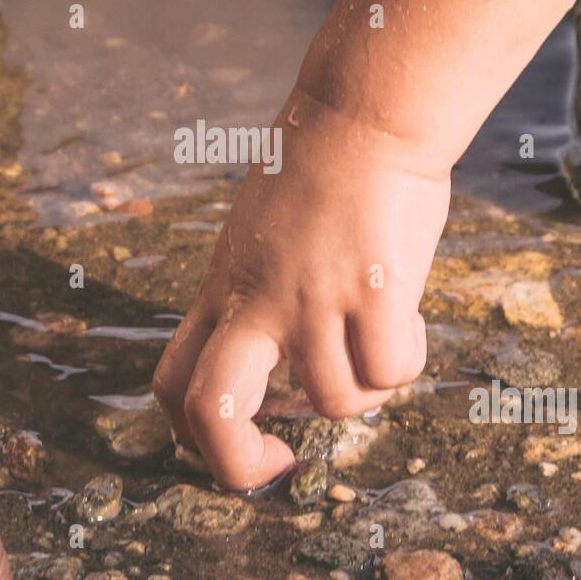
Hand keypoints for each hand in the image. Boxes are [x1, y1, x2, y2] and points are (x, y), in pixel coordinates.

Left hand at [155, 89, 451, 489]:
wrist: (364, 114)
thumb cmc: (321, 170)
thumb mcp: (260, 238)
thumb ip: (262, 297)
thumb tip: (296, 369)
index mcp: (224, 288)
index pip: (173, 380)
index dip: (191, 434)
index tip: (239, 438)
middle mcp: (257, 300)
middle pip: (213, 409)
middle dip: (238, 465)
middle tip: (279, 463)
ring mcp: (312, 297)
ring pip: (335, 403)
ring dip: (367, 390)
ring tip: (380, 340)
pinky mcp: (370, 289)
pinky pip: (391, 370)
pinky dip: (406, 361)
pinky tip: (407, 318)